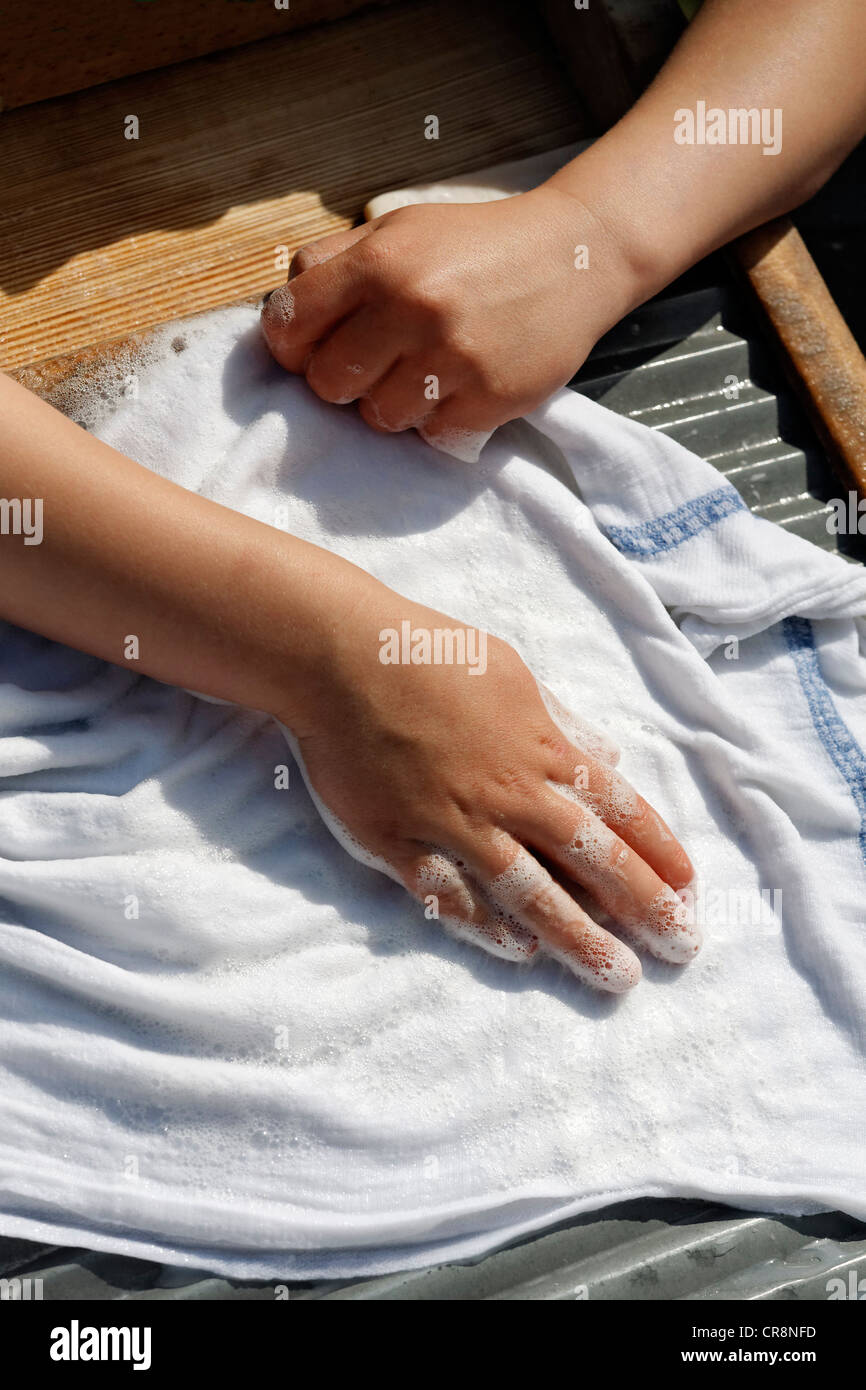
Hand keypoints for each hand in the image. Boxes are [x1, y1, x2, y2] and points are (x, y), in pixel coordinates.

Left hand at [261, 185, 641, 458]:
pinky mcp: (488, 399)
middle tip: (374, 361)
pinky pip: (431, 435)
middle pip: (328, 383)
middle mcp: (413, 309)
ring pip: (378, 418)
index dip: (291, 345)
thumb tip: (280, 316)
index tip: (311, 347)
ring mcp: (453, 360)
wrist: (574, 258)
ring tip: (423, 371)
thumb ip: (334, 264)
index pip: (289, 326)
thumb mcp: (399, 229)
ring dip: (392, 402)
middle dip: (342, 379)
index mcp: (381, 262)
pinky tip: (459, 384)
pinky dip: (438, 418)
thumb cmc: (476, 246)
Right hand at [282, 585, 697, 992]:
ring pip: (530, 890)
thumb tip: (607, 758)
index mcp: (542, 748)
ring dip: (580, 937)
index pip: (619, 809)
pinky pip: (448, 894)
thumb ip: (561, 724)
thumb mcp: (513, 674)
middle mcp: (510, 792)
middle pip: (592, 858)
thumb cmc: (429, 654)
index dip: (658, 850)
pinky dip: (485, 924)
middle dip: (645, 905)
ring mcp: (455, 822)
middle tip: (682, 946)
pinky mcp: (400, 841)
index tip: (689, 886)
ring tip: (618, 975)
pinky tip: (521, 951)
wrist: (341, 657)